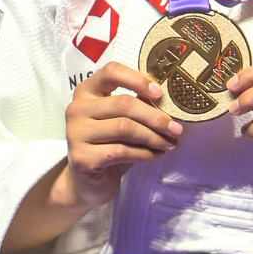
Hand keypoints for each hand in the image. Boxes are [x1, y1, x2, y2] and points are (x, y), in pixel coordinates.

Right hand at [2, 64, 180, 253]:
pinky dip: (145, 153)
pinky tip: (156, 155)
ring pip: (125, 128)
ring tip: (169, 144)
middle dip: (156, 118)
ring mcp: (75, 133)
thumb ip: (138, 105)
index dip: (138, 80)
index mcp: (87, 91)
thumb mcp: (124, 120)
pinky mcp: (81, 157)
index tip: (159, 94)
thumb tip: (168, 98)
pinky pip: (122, 151)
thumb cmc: (112, 144)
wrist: (89, 181)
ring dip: (154, 137)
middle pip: (124, 104)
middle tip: (177, 129)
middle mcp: (77, 109)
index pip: (110, 72)